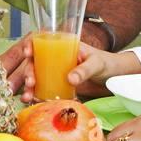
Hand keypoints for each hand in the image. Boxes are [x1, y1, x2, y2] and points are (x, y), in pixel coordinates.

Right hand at [1, 39, 139, 102]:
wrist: (114, 76)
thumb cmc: (106, 63)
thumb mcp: (97, 64)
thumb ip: (85, 70)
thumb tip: (69, 79)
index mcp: (64, 45)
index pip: (42, 39)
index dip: (31, 44)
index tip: (28, 53)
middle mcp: (56, 56)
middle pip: (35, 60)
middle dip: (28, 71)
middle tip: (31, 82)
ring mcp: (55, 70)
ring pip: (36, 74)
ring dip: (28, 85)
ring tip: (27, 96)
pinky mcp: (57, 82)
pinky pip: (43, 86)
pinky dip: (35, 93)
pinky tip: (30, 101)